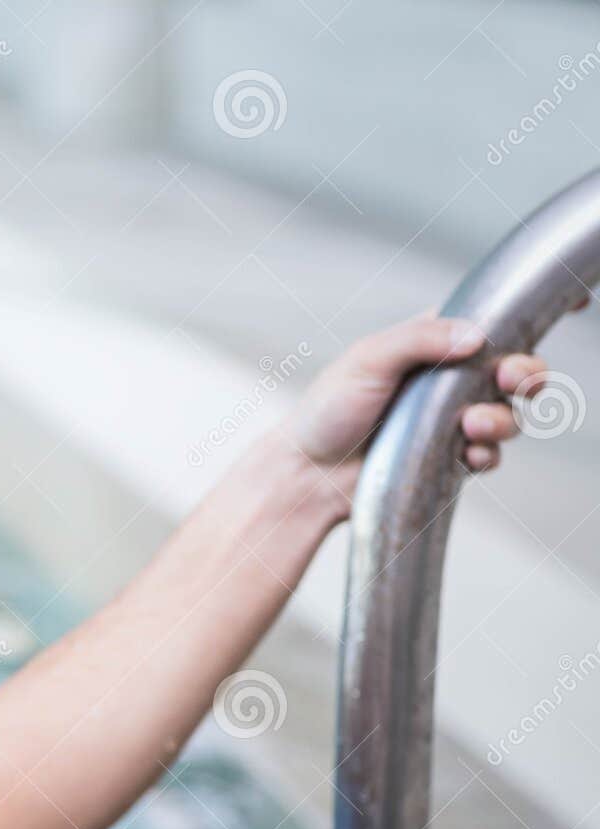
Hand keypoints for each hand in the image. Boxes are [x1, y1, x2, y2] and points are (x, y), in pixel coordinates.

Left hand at [285, 314, 551, 500]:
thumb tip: (476, 336)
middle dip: (527, 373)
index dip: (528, 316)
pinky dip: (487, 453)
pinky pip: (489, 453)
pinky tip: (468, 453)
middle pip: (514, 368)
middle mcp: (447, 379)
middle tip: (513, 379)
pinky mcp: (449, 457)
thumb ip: (419, 340)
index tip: (575, 302)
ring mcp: (450, 419)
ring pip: (507, 413)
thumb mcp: (368, 360)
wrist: (308, 473)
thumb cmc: (327, 411)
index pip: (489, 321)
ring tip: (470, 425)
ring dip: (501, 419)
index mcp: (431, 343)